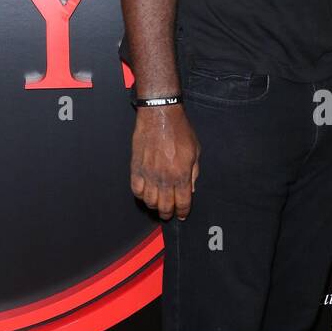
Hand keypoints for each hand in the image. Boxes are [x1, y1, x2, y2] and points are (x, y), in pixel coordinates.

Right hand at [130, 105, 199, 220]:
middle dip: (168, 213)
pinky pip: (136, 189)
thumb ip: (194, 172)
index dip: (183, 212)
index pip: (182, 202)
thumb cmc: (179, 131)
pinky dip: (140, 195)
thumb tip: (192, 189)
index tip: (182, 215)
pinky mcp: (136, 168)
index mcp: (181, 174)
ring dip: (154, 206)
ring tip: (158, 205)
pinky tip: (145, 194)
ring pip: (149, 201)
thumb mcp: (195, 151)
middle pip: (165, 206)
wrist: (160, 115)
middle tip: (169, 214)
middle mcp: (164, 178)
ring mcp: (148, 174)